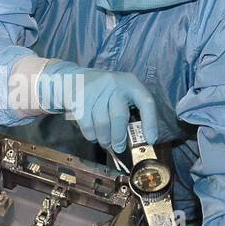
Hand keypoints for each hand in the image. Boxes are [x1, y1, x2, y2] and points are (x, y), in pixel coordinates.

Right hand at [39, 62, 157, 152]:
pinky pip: (88, 126)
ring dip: (104, 139)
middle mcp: (115, 84)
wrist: (74, 78)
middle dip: (119, 138)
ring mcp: (96, 90)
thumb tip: (138, 139)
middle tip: (118, 148)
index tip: (150, 140)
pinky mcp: (80, 99)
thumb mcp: (120, 93)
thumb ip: (130, 110)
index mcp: (131, 83)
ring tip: (105, 143)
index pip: (146, 102)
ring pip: (102, 124)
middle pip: (119, 117)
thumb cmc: (105, 91)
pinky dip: (91, 136)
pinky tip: (93, 136)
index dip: (150, 123)